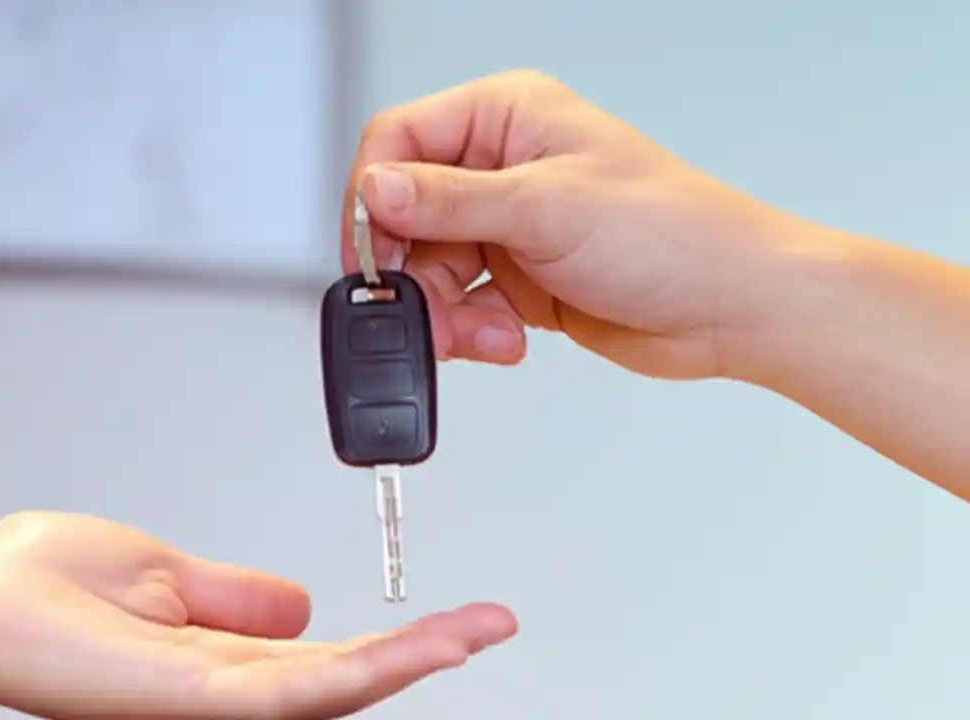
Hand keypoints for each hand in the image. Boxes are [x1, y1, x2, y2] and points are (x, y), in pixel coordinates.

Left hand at [0, 511, 515, 718]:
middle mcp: (222, 685)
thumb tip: (300, 601)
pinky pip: (298, 689)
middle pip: (343, 677)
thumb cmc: (37, 587)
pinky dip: (365, 670)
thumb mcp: (163, 570)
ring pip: (336, 688)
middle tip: (491, 624)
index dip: (389, 639)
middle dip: (424, 652)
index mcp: (214, 651)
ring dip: (414, 661)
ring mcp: (212, 698)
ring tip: (478, 633)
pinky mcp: (199, 699)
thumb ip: (236, 592)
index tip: (447, 613)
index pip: (321, 653)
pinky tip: (415, 650)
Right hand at [343, 69, 803, 378]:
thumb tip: (374, 190)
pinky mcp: (517, 278)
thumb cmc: (674, 233)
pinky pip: (458, 305)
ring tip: (480, 331)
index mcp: (506, 116)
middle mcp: (500, 166)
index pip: (398, 139)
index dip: (373, 197)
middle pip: (404, 215)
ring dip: (443, 311)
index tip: (373, 253)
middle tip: (427, 309)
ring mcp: (508, 225)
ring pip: (426, 268)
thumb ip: (449, 201)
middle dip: (412, 272)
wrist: (731, 307)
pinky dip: (470, 330)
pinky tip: (504, 338)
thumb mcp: (547, 208)